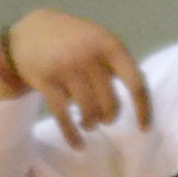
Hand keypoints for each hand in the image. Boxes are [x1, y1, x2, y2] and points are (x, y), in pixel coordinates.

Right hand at [0, 9, 152, 146]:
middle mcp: (91, 57)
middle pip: (110, 104)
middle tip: (104, 119)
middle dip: (109, 117)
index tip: (144, 129)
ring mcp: (67, 69)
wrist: (33, 32)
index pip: (136, 84)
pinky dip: (72, 135)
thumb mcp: (100, 40)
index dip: (143, 110)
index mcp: (111, 46)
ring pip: (89, 112)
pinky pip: (64, 117)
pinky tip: (78, 144)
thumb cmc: (75, 40)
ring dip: (91, 124)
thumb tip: (141, 93)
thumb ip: (118, 63)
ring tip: (88, 123)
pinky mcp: (47, 82)